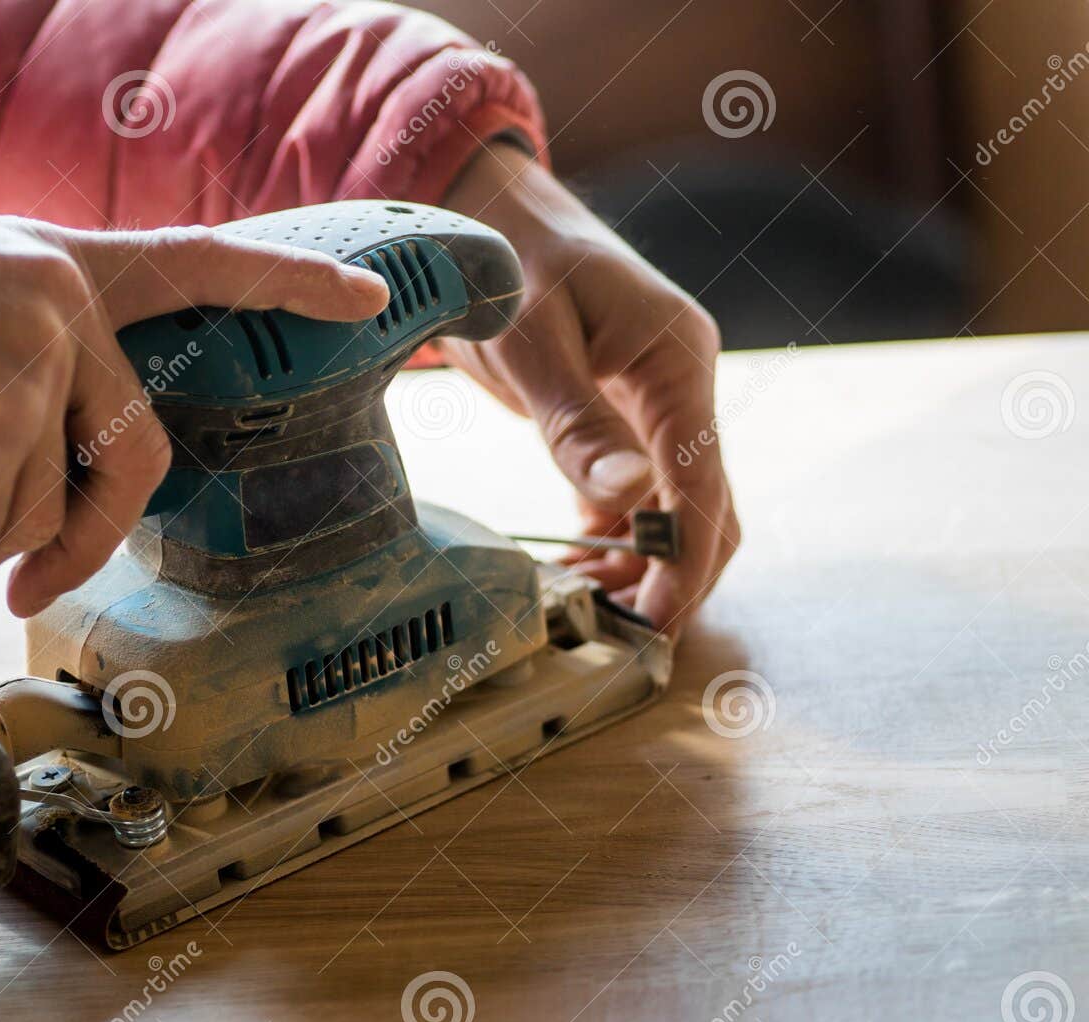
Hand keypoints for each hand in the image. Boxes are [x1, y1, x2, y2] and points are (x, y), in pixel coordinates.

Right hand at [0, 216, 389, 615]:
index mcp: (51, 264)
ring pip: (38, 511)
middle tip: (32, 592)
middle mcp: (59, 298)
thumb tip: (25, 500)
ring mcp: (35, 358)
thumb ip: (7, 367)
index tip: (364, 298)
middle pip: (136, 455)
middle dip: (85, 542)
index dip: (284, 282)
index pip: (193, 262)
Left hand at [439, 142, 737, 634]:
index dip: (686, 560)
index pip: (701, 482)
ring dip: (642, 563)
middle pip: (705, 506)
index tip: (657, 621)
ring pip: (673, 509)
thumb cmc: (506, 262)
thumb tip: (630, 502)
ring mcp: (655, 406)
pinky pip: (636, 497)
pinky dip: (614, 541)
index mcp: (677, 362)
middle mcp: (680, 388)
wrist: (486, 215)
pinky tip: (573, 569)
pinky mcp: (621, 420)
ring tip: (583, 604)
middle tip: (621, 634)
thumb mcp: (533, 343)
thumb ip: (579, 424)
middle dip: (673, 574)